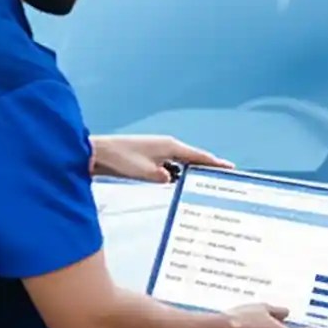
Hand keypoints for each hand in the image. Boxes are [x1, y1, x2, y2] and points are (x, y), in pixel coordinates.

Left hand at [90, 135, 233, 182]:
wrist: (97, 153)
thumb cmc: (120, 160)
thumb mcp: (146, 173)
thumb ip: (164, 177)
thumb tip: (172, 180)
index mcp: (170, 146)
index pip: (199, 156)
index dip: (215, 163)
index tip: (229, 167)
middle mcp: (166, 146)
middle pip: (193, 157)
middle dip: (207, 166)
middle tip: (223, 174)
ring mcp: (157, 151)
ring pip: (181, 162)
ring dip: (191, 170)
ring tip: (206, 180)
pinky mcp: (148, 157)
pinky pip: (169, 165)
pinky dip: (177, 172)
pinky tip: (178, 181)